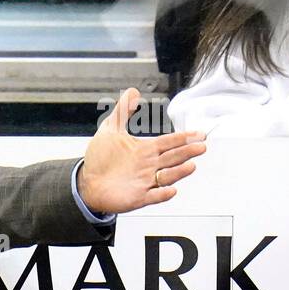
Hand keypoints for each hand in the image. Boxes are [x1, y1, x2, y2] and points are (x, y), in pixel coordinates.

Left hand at [78, 88, 206, 213]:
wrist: (87, 182)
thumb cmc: (101, 159)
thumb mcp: (110, 130)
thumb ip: (123, 112)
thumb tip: (133, 92)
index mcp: (145, 150)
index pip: (169, 142)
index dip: (183, 138)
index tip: (199, 134)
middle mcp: (149, 165)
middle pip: (173, 158)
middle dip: (187, 152)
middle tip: (201, 147)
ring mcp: (145, 182)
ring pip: (167, 176)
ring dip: (179, 172)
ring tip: (190, 165)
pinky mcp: (138, 197)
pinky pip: (153, 196)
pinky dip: (162, 194)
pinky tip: (170, 190)